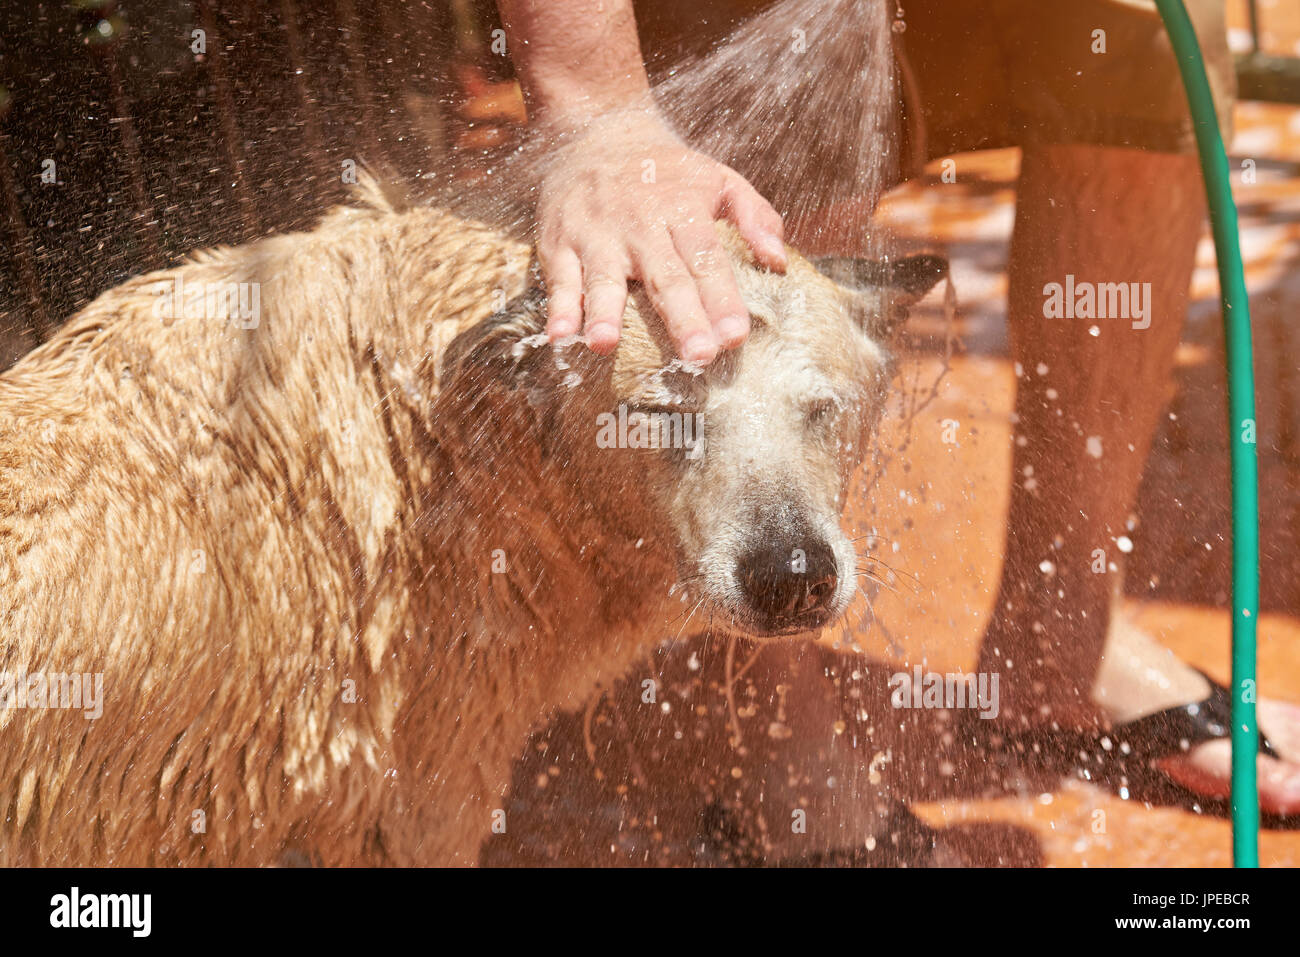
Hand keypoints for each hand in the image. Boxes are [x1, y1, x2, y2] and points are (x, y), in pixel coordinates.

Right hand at [535, 108, 785, 362]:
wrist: (598, 130)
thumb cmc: (668, 170)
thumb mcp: (720, 178)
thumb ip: (755, 217)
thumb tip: (778, 264)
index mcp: (683, 209)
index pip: (706, 258)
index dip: (721, 298)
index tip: (735, 336)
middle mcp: (640, 224)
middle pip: (665, 276)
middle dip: (682, 317)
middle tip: (698, 355)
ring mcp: (597, 234)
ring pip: (604, 278)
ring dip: (604, 312)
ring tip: (605, 346)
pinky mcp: (560, 242)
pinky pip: (560, 278)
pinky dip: (559, 307)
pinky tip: (560, 336)